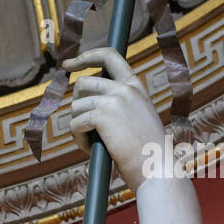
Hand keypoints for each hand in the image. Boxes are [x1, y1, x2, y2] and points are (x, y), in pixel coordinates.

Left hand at [64, 48, 166, 192]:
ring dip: (78, 126)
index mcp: (135, 86)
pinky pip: (75, 123)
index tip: (68, 64)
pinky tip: (91, 148)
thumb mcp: (137, 117)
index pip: (109, 56)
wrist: (156, 167)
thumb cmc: (145, 150)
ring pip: (76, 106)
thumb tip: (86, 98)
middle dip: (77, 104)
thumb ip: (119, 102)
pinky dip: (78, 138)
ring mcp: (114, 100)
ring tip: (92, 141)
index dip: (85, 56)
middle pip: (83, 83)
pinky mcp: (102, 115)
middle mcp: (125, 88)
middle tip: (82, 124)